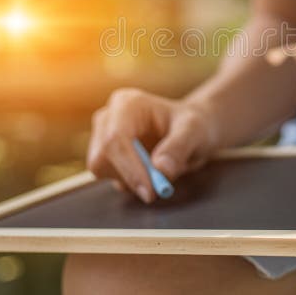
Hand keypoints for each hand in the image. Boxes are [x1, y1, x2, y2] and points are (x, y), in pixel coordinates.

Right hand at [87, 88, 216, 202]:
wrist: (190, 131)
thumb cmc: (192, 125)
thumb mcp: (194, 132)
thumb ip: (178, 147)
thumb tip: (161, 169)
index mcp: (127, 104)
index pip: (115, 138)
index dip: (129, 168)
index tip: (150, 191)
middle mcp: (109, 118)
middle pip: (101, 156)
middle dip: (129, 176)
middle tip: (158, 189)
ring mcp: (103, 137)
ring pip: (102, 170)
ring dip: (131, 179)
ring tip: (161, 169)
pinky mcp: (105, 156)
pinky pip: (109, 177)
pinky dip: (130, 182)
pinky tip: (150, 171)